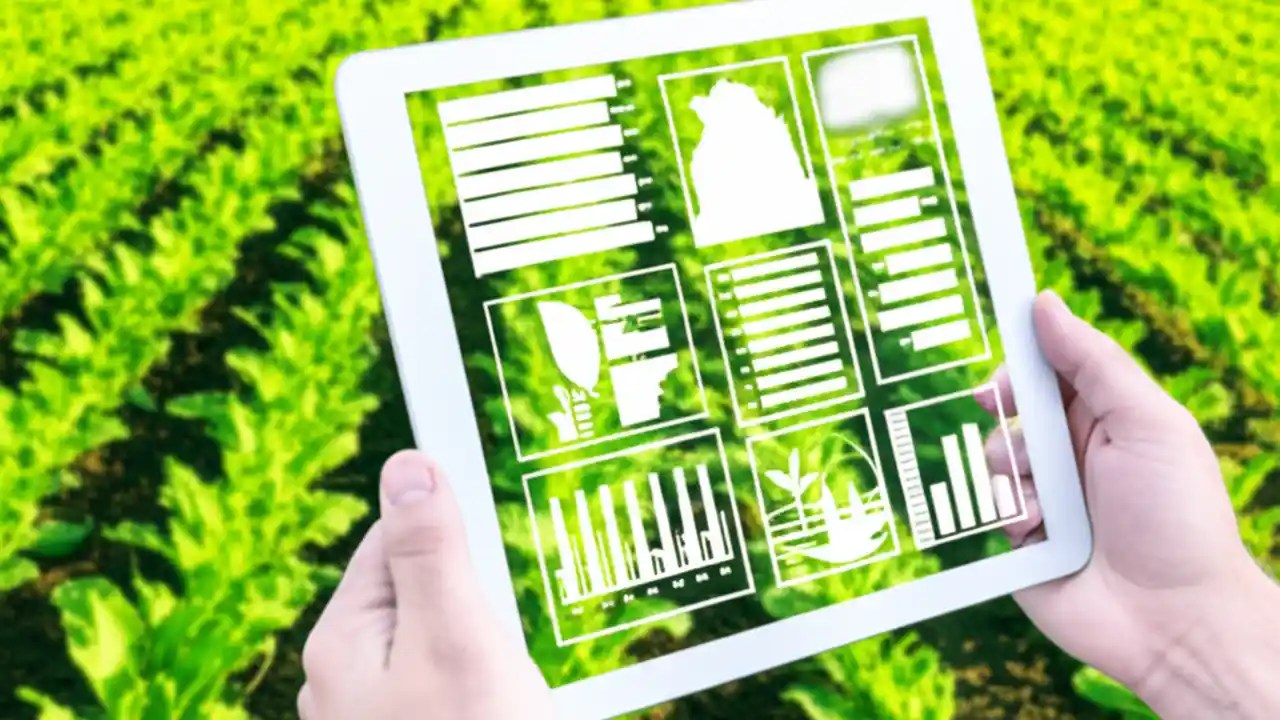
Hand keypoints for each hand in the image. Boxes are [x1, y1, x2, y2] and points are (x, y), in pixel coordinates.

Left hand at [298, 451, 553, 719]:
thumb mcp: (455, 640)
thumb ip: (430, 553)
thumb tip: (406, 466)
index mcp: (342, 641)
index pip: (396, 542)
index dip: (451, 544)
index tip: (495, 562)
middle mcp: (342, 677)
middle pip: (421, 597)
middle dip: (473, 613)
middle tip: (498, 661)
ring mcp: (370, 713)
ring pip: (437, 647)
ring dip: (480, 659)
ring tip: (503, 697)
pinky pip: (442, 689)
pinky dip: (474, 691)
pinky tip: (495, 711)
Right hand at [984, 292, 1279, 718]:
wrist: (1174, 619)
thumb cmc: (1178, 516)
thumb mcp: (1146, 421)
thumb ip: (1092, 361)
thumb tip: (1043, 302)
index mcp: (1106, 420)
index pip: (1050, 371)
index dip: (1021, 359)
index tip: (1000, 349)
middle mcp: (1072, 456)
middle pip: (1012, 411)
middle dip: (1003, 411)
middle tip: (999, 410)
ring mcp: (1045, 500)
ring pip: (993, 459)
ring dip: (1011, 470)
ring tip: (1045, 498)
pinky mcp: (1021, 544)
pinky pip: (990, 511)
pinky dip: (1011, 516)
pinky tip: (1041, 533)